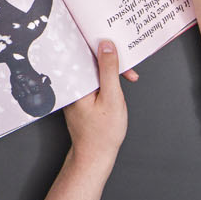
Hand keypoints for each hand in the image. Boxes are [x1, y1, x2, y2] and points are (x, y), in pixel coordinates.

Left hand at [65, 41, 132, 170]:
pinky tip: (118, 83)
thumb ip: (109, 70)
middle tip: (129, 67)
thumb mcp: (112, 98)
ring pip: (93, 69)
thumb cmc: (103, 132)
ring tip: (128, 76)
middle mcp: (71, 84)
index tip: (118, 44)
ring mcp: (75, 89)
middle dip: (111, 58)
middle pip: (90, 59)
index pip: (84, 52)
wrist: (95, 155)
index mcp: (75, 81)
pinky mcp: (80, 95)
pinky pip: (93, 79)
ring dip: (111, 69)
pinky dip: (106, 79)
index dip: (103, 46)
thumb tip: (107, 46)